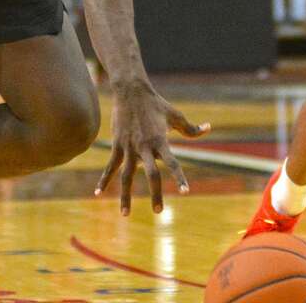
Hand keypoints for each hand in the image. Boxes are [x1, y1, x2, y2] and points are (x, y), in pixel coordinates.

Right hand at [95, 81, 209, 214]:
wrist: (131, 91)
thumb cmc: (156, 104)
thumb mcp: (175, 115)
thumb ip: (191, 128)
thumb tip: (208, 128)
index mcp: (161, 140)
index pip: (172, 162)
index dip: (179, 177)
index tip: (185, 192)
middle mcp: (145, 146)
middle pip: (151, 175)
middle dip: (155, 193)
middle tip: (159, 211)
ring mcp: (129, 147)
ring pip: (126, 176)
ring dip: (125, 196)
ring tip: (125, 214)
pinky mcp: (117, 145)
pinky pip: (110, 166)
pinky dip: (104, 180)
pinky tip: (98, 193)